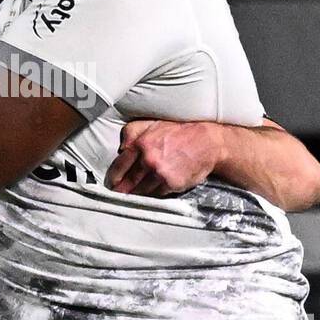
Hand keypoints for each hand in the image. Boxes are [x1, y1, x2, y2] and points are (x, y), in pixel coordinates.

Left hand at [105, 121, 222, 195]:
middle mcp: (149, 160)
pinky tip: (151, 193)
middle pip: (129, 181)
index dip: (114, 176)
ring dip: (137, 194)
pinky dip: (153, 194)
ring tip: (133, 196)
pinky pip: (157, 194)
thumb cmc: (180, 131)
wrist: (208, 142)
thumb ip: (132, 132)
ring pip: (142, 190)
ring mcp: (161, 174)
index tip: (112, 182)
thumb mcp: (153, 123)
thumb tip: (121, 148)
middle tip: (118, 194)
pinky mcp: (172, 184)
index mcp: (142, 144)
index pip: (120, 165)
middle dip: (122, 189)